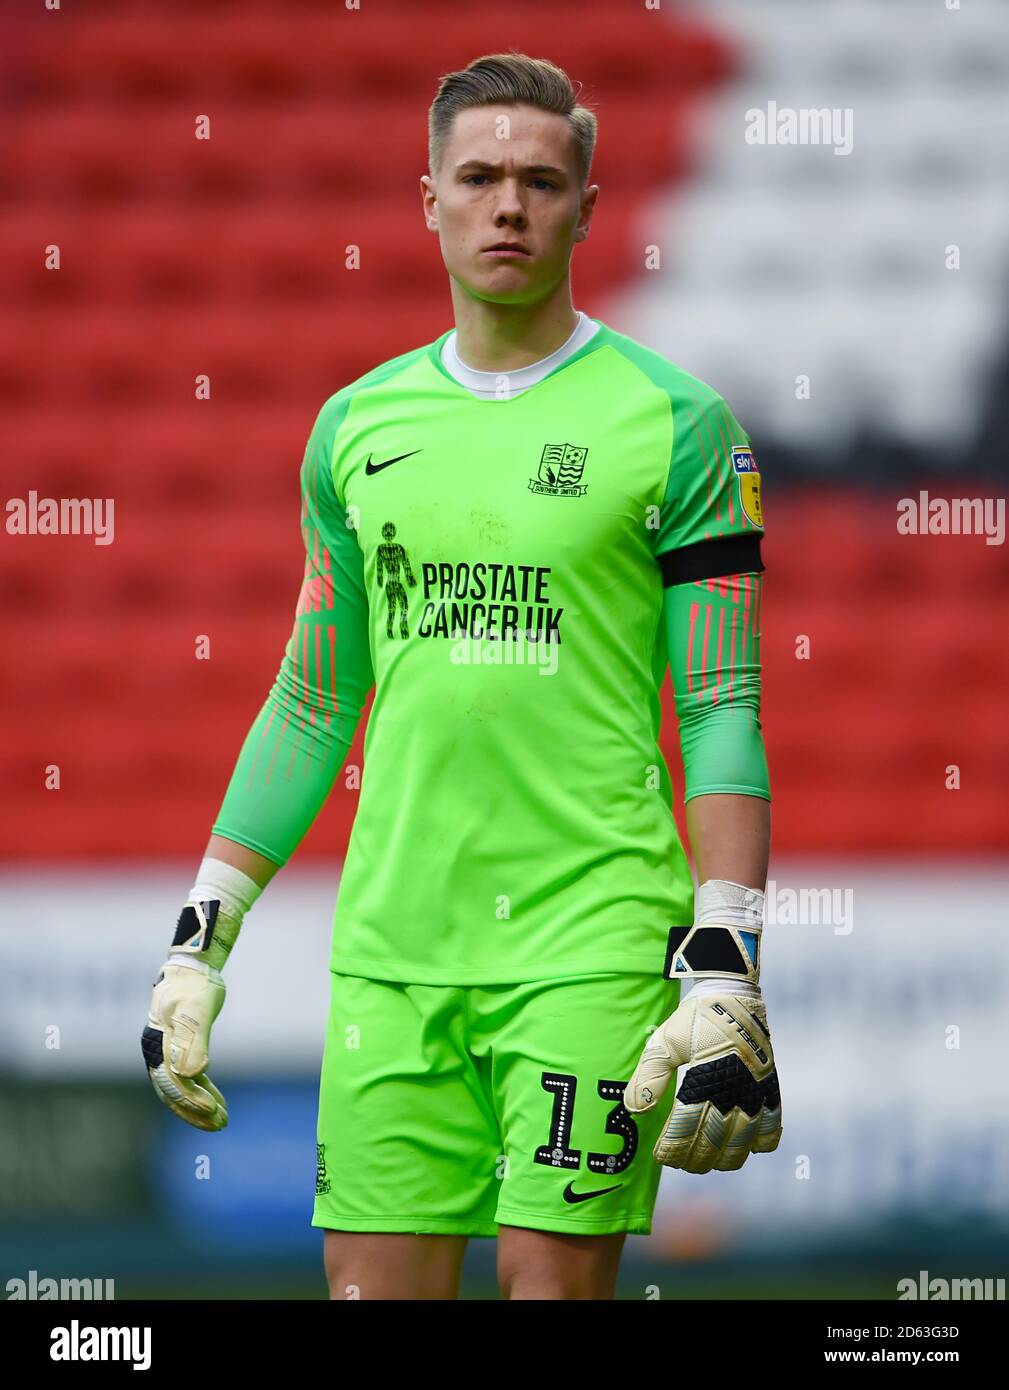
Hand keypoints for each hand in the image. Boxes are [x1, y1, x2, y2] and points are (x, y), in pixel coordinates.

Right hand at [142, 959, 227, 1130]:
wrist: (192, 968)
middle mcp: (158, 1053)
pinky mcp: (181, 1049)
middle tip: (220, 1125)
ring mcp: (168, 1052)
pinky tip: (219, 1101)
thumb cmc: (194, 986)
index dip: (190, 1099)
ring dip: (201, 1105)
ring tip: (223, 1120)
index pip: (172, 1082)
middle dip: (195, 1111)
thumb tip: (193, 1075)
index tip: (212, 1110)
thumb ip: (193, 1042)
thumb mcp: (197, 1012)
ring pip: (182, 1088)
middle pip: (174, 1092)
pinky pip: (190, 1078)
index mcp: (157, 1045)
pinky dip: (205, 1090)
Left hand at [623, 982, 780, 1172]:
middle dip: (696, 1158)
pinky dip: (762, 1142)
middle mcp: (731, 1089)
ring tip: (710, 1163)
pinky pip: (772, 1124)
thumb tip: (632, 1109)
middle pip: (713, 1141)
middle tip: (682, 1163)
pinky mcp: (769, 1085)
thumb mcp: (664, 1041)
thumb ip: (649, 1076)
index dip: (673, 1148)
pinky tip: (749, 1148)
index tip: (661, 1156)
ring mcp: (754, 1090)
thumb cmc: (695, 1017)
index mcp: (703, 1078)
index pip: (686, 1128)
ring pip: (743, 1141)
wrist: (733, 992)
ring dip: (725, 1158)